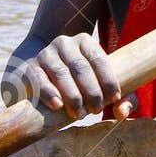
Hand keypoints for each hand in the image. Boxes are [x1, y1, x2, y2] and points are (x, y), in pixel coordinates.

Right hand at [8, 32, 133, 120]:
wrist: (46, 72)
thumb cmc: (84, 83)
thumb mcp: (104, 85)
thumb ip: (123, 98)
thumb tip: (122, 112)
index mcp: (86, 42)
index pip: (100, 59)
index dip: (108, 80)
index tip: (114, 98)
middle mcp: (65, 43)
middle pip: (81, 68)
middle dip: (91, 92)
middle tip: (95, 110)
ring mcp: (47, 54)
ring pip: (61, 74)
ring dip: (73, 97)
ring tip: (80, 114)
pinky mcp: (32, 67)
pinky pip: (40, 80)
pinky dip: (50, 93)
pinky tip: (58, 106)